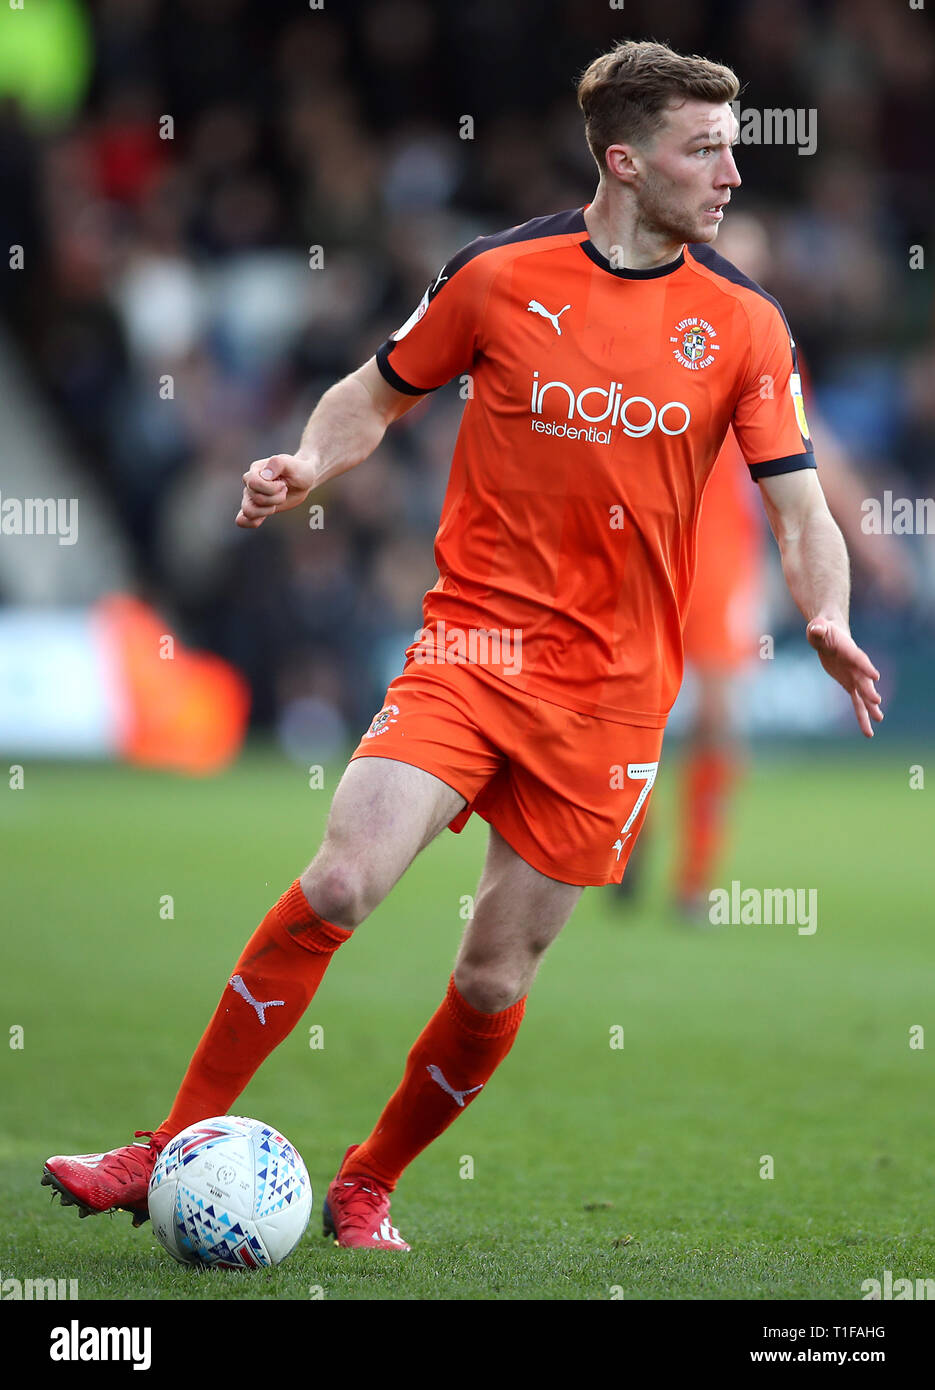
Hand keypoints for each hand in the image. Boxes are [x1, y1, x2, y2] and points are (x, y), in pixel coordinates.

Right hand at [235, 453, 314, 528]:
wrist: (302, 480)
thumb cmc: (298, 470)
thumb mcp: (293, 464)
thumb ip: (278, 463)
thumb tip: (265, 474)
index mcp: (256, 470)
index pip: (253, 483)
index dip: (271, 488)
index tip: (283, 484)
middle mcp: (250, 483)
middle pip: (255, 498)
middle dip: (275, 498)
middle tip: (284, 491)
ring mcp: (251, 497)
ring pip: (248, 511)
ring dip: (268, 510)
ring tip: (278, 501)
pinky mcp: (257, 509)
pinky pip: (242, 520)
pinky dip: (251, 522)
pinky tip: (262, 519)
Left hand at [806, 618, 883, 737]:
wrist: (829, 635)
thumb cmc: (822, 630)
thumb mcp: (817, 628)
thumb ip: (818, 629)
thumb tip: (816, 629)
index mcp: (849, 651)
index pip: (859, 659)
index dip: (866, 667)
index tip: (875, 676)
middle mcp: (856, 666)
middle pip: (864, 680)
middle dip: (869, 691)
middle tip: (877, 702)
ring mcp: (855, 677)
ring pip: (863, 695)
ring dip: (870, 708)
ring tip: (879, 720)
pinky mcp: (850, 684)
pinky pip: (857, 702)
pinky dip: (862, 714)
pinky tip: (868, 729)